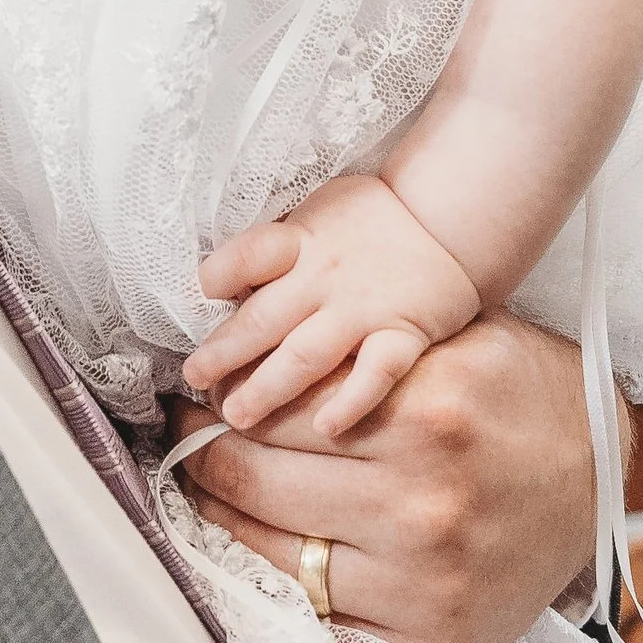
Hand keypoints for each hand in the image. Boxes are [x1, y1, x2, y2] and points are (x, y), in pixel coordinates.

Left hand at [173, 308, 598, 642]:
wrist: (603, 481)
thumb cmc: (518, 397)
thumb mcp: (453, 343)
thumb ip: (359, 351)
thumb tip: (241, 365)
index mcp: (427, 414)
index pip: (273, 409)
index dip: (220, 400)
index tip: (191, 395)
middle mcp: (423, 503)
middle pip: (259, 480)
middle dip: (203, 455)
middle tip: (179, 437)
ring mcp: (426, 583)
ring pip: (273, 555)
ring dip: (219, 521)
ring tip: (198, 491)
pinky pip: (319, 621)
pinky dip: (274, 588)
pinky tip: (250, 552)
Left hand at [183, 174, 481, 435]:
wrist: (447, 217)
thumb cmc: (370, 220)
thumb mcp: (314, 214)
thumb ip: (275, 252)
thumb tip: (220, 288)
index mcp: (298, 242)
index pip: (249, 254)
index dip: (221, 273)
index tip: (200, 297)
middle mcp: (323, 277)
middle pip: (265, 317)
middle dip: (226, 352)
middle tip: (195, 379)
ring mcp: (363, 308)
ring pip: (307, 353)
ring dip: (269, 387)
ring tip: (236, 416)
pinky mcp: (403, 333)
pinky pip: (376, 372)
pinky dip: (351, 399)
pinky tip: (326, 427)